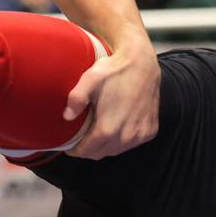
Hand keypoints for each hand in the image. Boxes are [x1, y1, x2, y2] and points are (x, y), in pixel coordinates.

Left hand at [63, 40, 160, 158]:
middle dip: (88, 149)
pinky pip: (131, 144)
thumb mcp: (89, 80)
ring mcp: (140, 134)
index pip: (86, 151)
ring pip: (116, 151)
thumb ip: (75, 99)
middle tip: (81, 139)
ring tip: (96, 134)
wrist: (142, 63)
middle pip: (100, 153)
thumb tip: (66, 116)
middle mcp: (126, 136)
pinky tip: (116, 128)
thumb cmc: (115, 70)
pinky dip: (122, 140)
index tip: (70, 146)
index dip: (75, 150)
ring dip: (105, 146)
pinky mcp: (150, 130)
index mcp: (108, 128)